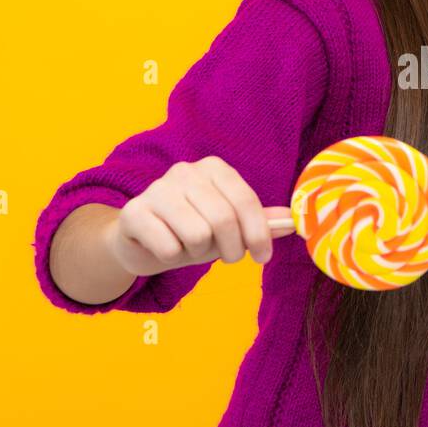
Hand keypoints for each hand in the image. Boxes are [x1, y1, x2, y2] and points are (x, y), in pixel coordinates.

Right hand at [104, 156, 295, 276]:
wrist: (141, 239)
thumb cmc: (192, 230)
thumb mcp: (230, 226)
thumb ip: (260, 222)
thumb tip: (293, 223)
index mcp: (213, 169)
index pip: (245, 201)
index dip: (259, 234)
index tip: (263, 258)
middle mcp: (184, 171)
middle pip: (223, 219)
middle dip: (231, 249)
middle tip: (227, 257)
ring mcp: (156, 189)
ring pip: (197, 234)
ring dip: (199, 253)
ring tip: (191, 247)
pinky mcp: (134, 212)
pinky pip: (168, 247)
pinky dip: (172, 257)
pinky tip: (165, 247)